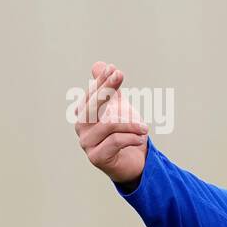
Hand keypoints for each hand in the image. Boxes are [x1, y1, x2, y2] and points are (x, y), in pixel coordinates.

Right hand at [73, 61, 147, 185]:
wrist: (133, 163)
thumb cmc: (124, 133)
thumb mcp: (119, 108)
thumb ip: (110, 89)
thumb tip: (100, 64)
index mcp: (85, 113)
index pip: (92, 94)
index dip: (102, 81)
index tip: (115, 69)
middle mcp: (81, 127)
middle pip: (92, 106)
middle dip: (107, 90)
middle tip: (120, 76)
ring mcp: (86, 143)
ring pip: (108, 125)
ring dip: (130, 124)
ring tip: (145, 127)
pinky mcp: (96, 157)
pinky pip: (115, 141)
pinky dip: (131, 137)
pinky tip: (141, 138)